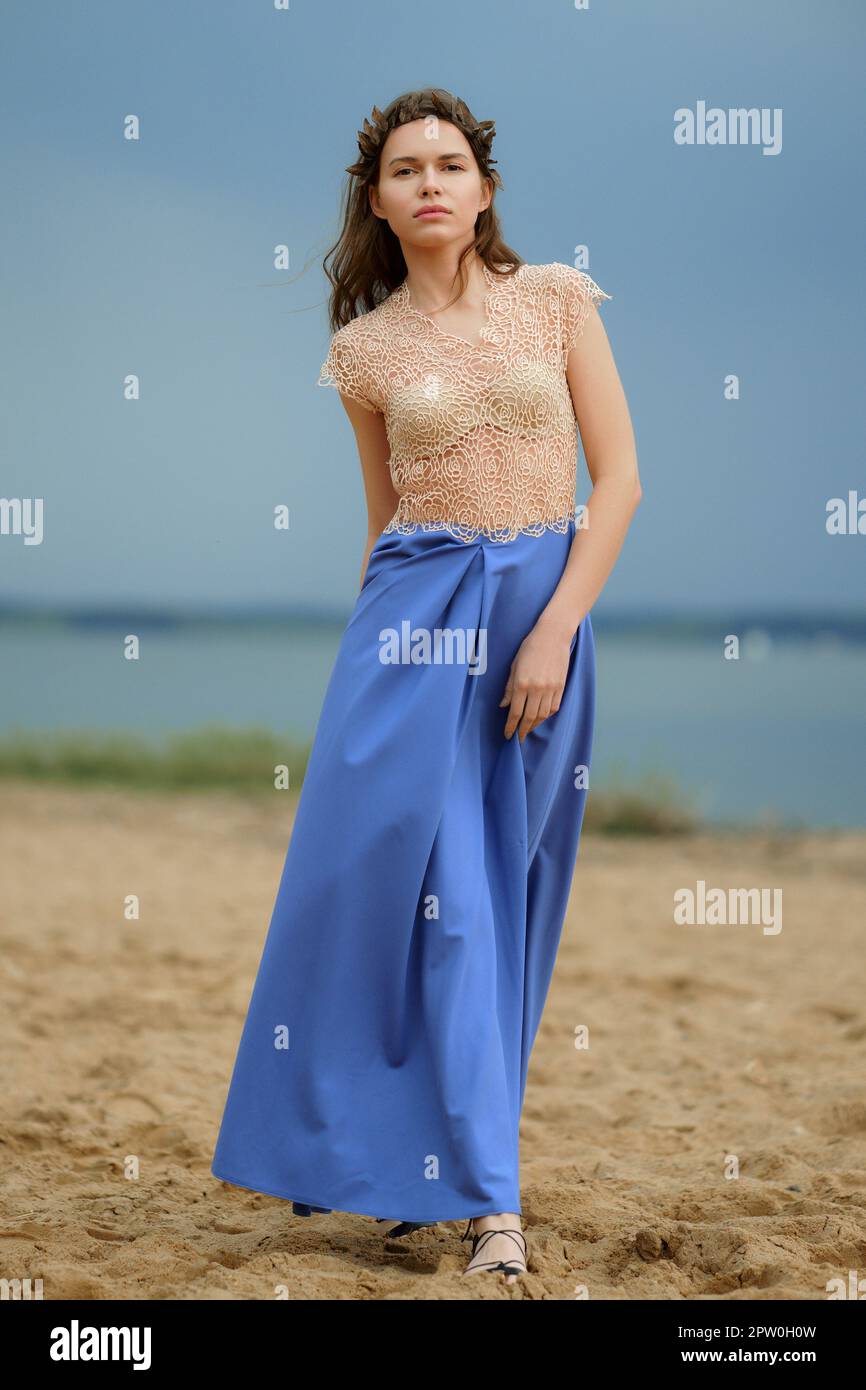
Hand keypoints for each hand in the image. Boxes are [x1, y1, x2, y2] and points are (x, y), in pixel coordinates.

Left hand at [499, 617, 575, 741]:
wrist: (553, 635)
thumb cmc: (530, 647)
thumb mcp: (514, 665)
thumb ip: (509, 688)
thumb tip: (503, 706)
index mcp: (522, 683)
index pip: (515, 712)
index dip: (511, 726)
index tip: (508, 735)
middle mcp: (536, 689)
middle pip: (529, 717)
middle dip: (522, 730)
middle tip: (518, 738)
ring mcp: (550, 688)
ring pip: (542, 715)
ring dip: (534, 725)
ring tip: (528, 729)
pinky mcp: (561, 687)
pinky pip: (553, 708)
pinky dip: (546, 716)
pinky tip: (540, 718)